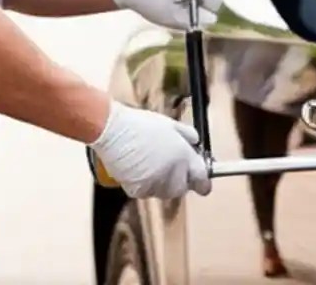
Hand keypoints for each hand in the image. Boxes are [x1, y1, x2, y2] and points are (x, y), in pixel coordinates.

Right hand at [90, 100, 211, 198]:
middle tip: (166, 164)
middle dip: (179, 180)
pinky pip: (146, 191)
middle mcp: (173, 175)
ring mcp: (156, 185)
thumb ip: (188, 136)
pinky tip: (136, 167)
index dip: (202, 182)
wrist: (112, 130)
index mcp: (183, 157)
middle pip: (182, 188)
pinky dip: (143, 184)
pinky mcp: (139, 190)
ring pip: (164, 191)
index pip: (202, 180)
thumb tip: (195, 144)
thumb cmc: (140, 124)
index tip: (201, 182)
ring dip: (161, 182)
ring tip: (148, 162)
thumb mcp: (170, 124)